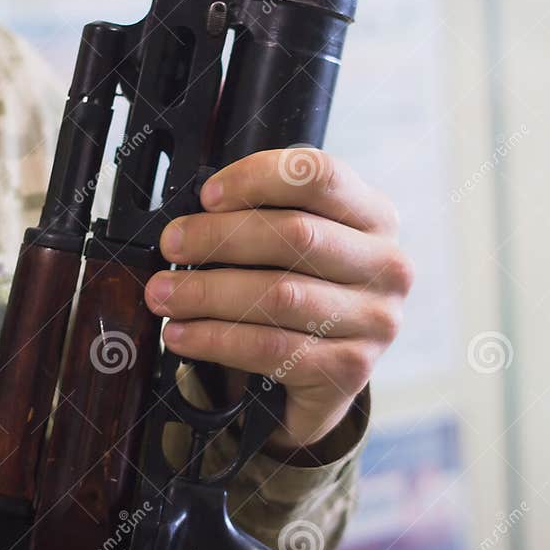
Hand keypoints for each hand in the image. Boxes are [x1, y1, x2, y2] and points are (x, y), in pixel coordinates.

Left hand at [144, 148, 412, 456]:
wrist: (326, 373)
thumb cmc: (303, 290)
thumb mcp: (300, 245)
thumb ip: (263, 217)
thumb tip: (190, 217)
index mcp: (372, 216)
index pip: (320, 176)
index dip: (257, 178)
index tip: (207, 195)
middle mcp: (386, 264)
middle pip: (295, 234)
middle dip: (219, 237)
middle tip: (171, 245)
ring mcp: (374, 320)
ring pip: (279, 295)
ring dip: (207, 293)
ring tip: (163, 294)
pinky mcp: (349, 368)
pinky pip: (271, 347)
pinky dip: (216, 339)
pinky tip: (183, 335)